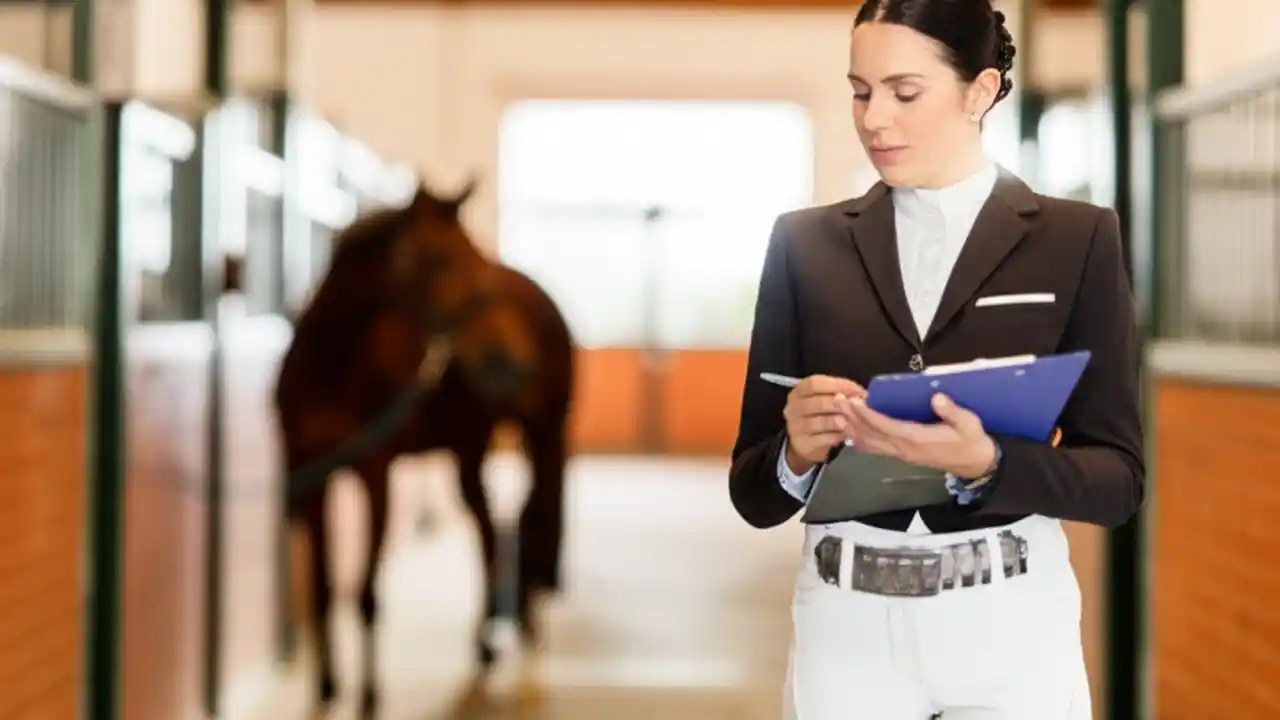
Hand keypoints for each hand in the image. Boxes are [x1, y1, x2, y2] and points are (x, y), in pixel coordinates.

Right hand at [782, 375, 866, 473]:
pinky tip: (849, 433)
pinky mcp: (803, 444)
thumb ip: (838, 393)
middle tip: (862, 407)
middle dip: (844, 403)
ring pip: (823, 421)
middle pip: (820, 402)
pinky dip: (840, 435)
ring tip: (856, 420)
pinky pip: (826, 438)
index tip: (859, 390)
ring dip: (843, 420)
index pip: (815, 383)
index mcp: (798, 391)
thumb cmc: (819, 415)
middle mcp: (793, 408)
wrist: (804, 442)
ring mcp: (795, 427)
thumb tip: (859, 395)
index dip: (839, 385)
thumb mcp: (824, 399)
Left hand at [838, 393, 996, 477]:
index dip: (867, 415)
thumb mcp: (968, 423)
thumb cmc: (971, 440)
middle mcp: (904, 448)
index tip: (853, 402)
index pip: (885, 426)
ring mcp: (902, 454)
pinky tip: (849, 433)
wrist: (975, 464)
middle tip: (836, 403)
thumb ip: (952, 411)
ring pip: (870, 443)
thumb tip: (937, 397)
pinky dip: (860, 440)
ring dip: (852, 429)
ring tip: (836, 415)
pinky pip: (876, 448)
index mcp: (917, 439)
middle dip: (852, 419)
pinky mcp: (902, 455)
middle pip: (871, 434)